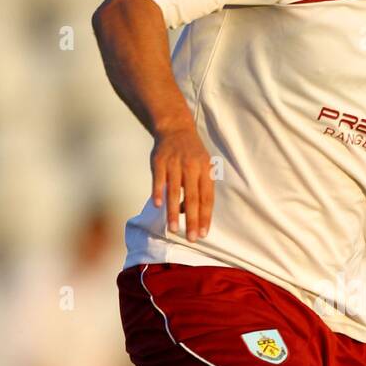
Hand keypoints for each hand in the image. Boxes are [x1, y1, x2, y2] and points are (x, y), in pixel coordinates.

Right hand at [151, 125, 213, 241]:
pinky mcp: (159, 161)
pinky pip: (159, 179)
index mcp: (205, 170)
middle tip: (192, 237)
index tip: (204, 233)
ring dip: (174, 212)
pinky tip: (158, 206)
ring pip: (175, 191)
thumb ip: (199, 189)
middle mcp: (191, 167)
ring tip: (175, 229)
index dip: (205, 216)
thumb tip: (190, 214)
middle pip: (193, 198)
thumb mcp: (202, 167)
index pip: (207, 198)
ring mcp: (174, 164)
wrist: (176, 128)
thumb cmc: (192, 154)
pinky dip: (158, 192)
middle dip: (193, 219)